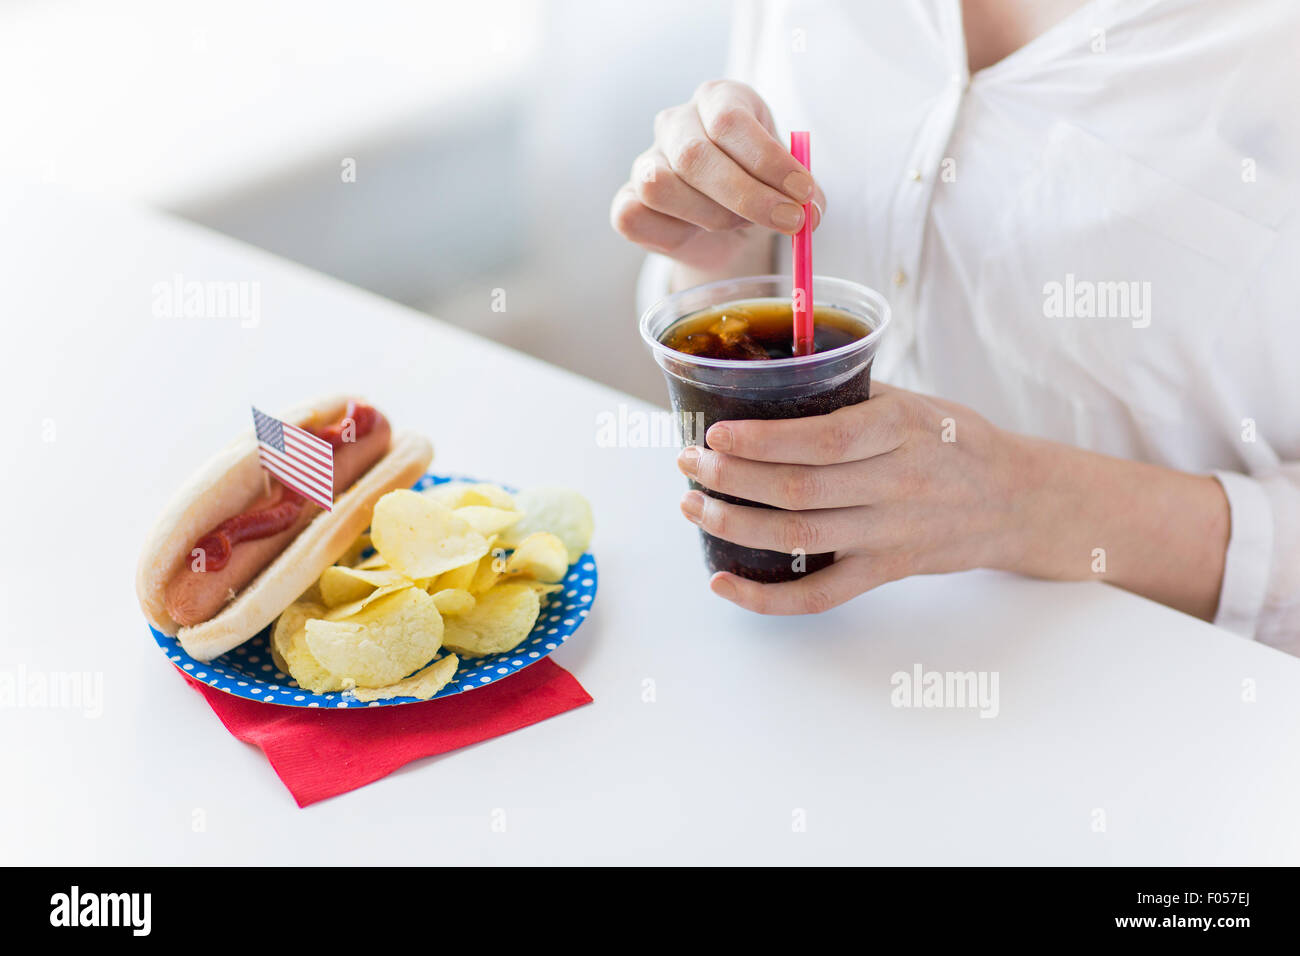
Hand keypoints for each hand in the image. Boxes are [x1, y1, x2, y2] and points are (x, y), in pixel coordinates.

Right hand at [610, 79, 824, 272]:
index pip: (731, 121)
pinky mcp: (626, 199)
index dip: (768, 161)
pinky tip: (697, 235)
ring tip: (738, 224)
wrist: (724, 225)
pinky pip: (634, 215)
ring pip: (659, 186)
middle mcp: (677, 122)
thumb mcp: (788, 183)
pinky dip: (671, 234)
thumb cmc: (759, 188)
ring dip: (708, 215)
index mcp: (719, 99)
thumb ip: (803, 196)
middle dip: (747, 197)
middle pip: (695, 155)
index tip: (802, 194)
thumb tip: (809, 214)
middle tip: (786, 222)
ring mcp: (645, 159)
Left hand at [676, 383, 1019, 613]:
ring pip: (800, 539)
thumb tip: (766, 388)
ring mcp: (891, 534)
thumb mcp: (913, 401)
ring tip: (693, 506)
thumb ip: (849, 399)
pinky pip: (821, 595)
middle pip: (799, 490)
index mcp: (902, 430)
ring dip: (733, 525)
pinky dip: (766, 597)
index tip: (716, 434)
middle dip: (731, 479)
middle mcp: (898, 483)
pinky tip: (723, 583)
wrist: (1017, 500)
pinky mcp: (886, 572)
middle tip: (689, 464)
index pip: (823, 440)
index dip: (762, 441)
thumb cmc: (955, 441)